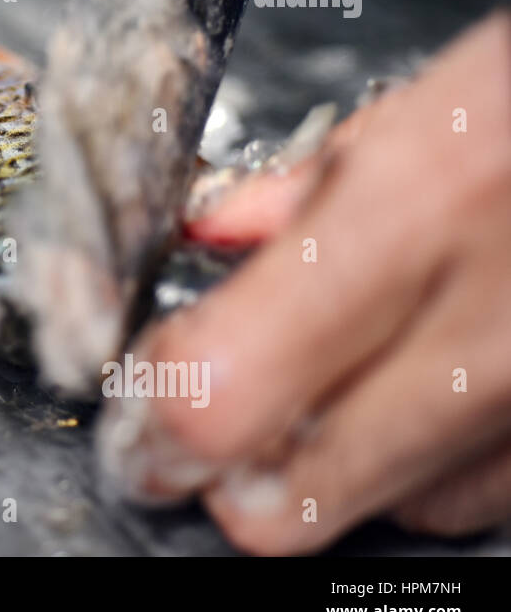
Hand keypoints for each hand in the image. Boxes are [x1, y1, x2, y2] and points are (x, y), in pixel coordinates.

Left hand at [97, 10, 510, 553]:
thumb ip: (297, 185)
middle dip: (212, 470)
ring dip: (316, 465)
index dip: (157, 410)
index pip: (226, 388)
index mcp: (421, 216)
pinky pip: (465, 499)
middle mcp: (492, 336)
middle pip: (288, 499)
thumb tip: (202, 237)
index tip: (137, 393)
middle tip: (185, 428)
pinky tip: (405, 396)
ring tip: (310, 386)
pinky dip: (412, 466)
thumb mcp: (428, 102)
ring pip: (378, 509)